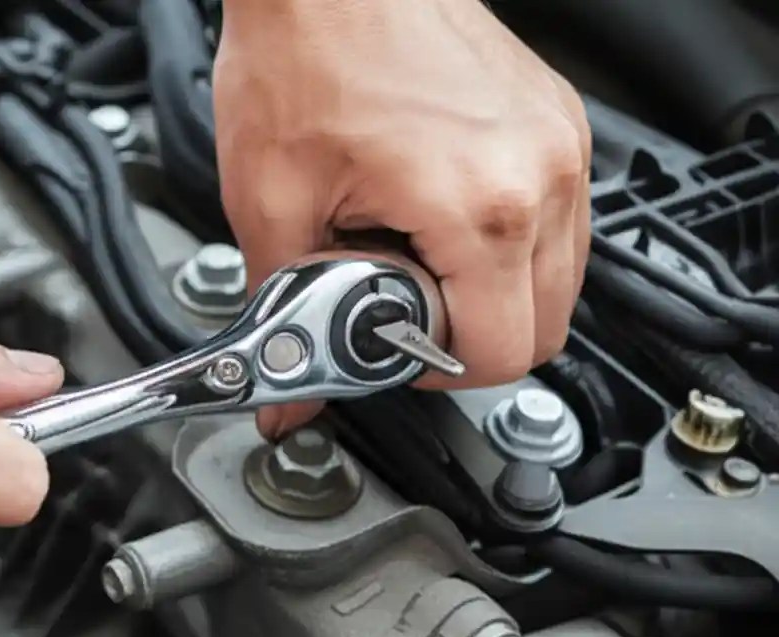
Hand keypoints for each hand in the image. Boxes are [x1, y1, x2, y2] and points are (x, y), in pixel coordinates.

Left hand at [214, 0, 591, 435]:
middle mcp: (541, 172)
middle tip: (399, 308)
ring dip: (492, 291)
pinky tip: (438, 214)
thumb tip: (289, 388)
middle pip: (547, 325)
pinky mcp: (555, 117)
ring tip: (414, 253)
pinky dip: (505, 240)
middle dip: (470, 337)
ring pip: (560, 275)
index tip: (395, 349)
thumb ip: (284, 310)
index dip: (439, 373)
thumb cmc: (305, 51)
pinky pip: (556, 217)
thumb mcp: (273, 202)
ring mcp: (557, 140)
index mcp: (482, 204)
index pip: (504, 354)